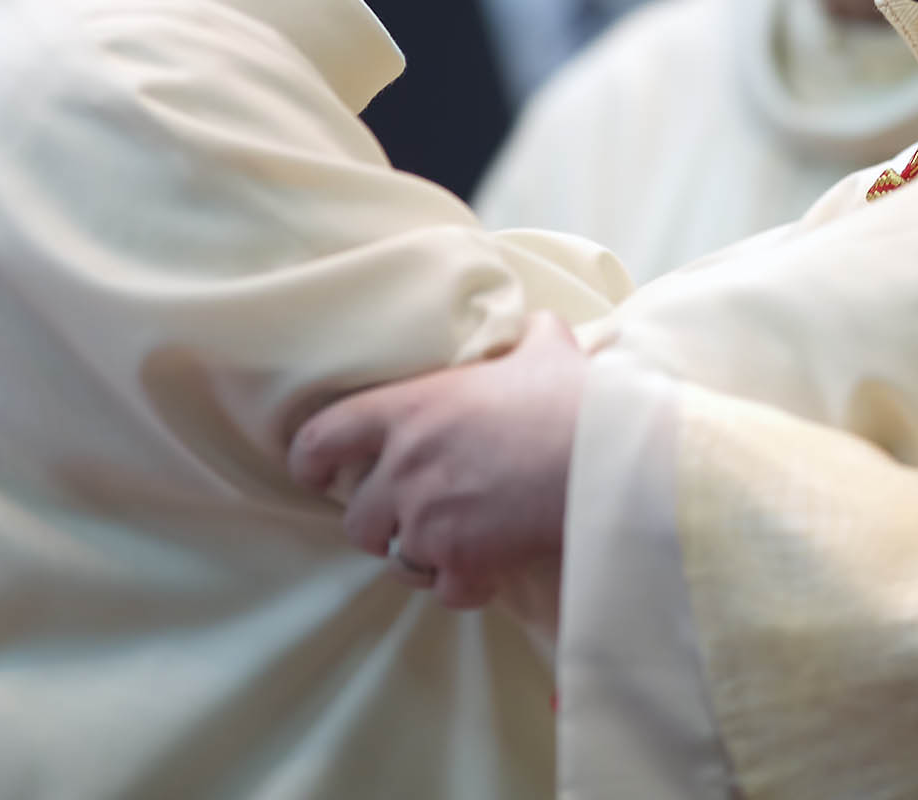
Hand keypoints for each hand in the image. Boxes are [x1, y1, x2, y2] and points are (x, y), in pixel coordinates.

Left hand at [287, 312, 584, 608]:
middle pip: (355, 518)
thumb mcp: (545, 343)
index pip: (321, 437)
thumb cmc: (573, 395)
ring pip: (397, 558)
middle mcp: (407, 468)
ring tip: (453, 540)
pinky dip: (463, 583)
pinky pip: (444, 590)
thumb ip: (522, 335)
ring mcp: (430, 521)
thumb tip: (529, 327)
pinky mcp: (463, 563)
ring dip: (421, 553)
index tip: (319, 470)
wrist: (606, 457)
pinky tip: (489, 567)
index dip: (311, 458)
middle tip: (408, 512)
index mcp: (412, 409)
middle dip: (378, 521)